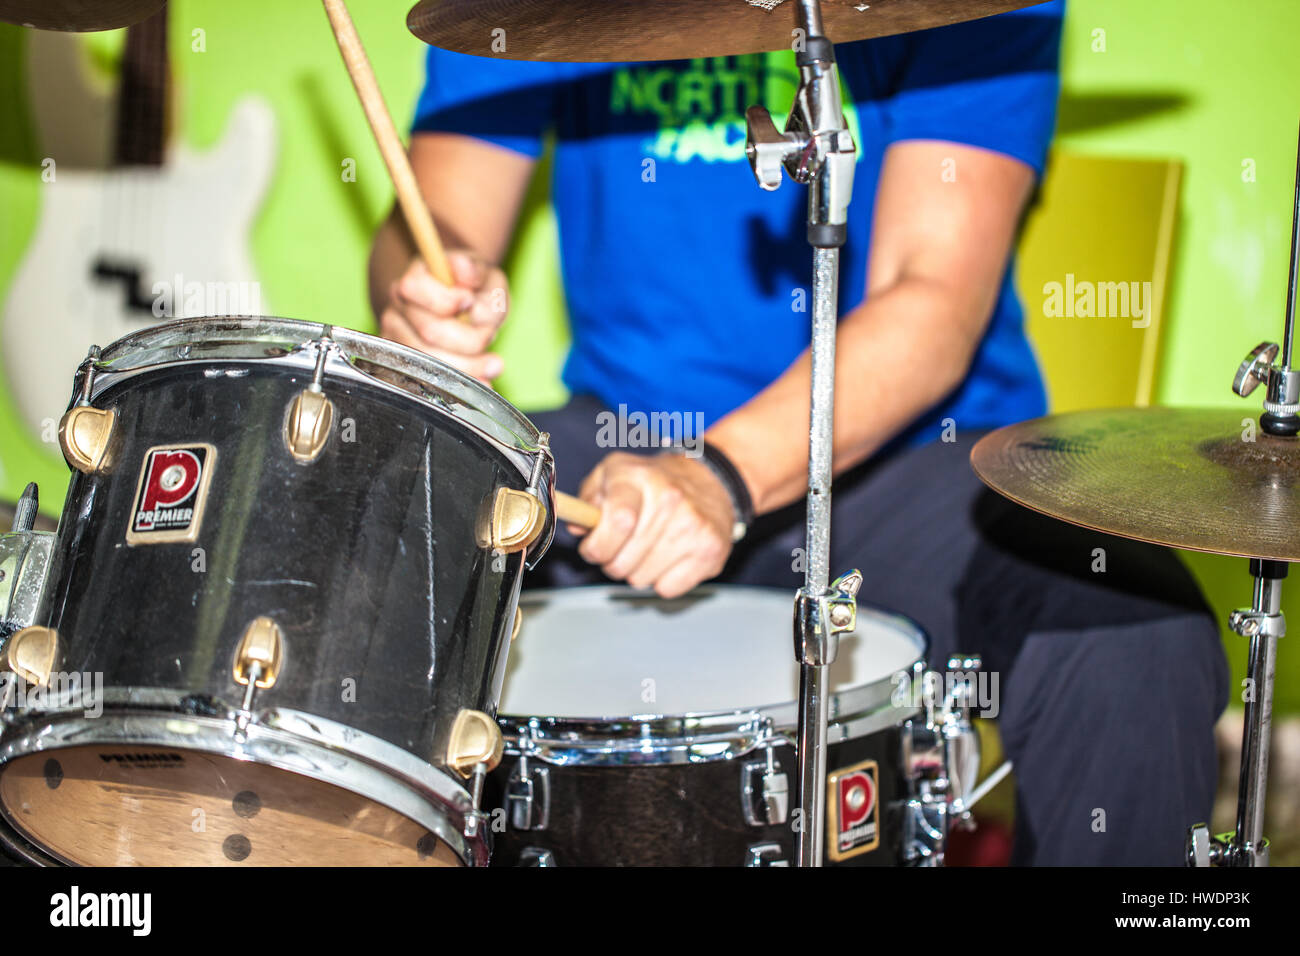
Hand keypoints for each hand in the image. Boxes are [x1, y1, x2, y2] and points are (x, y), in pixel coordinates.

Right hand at [378, 251, 507, 382]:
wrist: (463, 303)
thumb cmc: (474, 287)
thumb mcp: (485, 273)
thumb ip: (479, 276)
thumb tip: (470, 289)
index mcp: (414, 278)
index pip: (414, 289)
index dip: (446, 299)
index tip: (470, 300)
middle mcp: (398, 307)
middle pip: (428, 330)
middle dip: (467, 340)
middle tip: (490, 336)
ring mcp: (398, 336)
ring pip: (428, 359)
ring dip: (467, 365)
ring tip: (494, 365)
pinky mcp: (405, 362)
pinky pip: (427, 379)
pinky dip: (458, 385)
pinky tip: (480, 381)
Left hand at [573, 452, 735, 597]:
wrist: (710, 482)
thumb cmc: (654, 482)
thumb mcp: (611, 475)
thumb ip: (585, 500)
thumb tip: (578, 527)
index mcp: (637, 478)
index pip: (617, 522)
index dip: (598, 546)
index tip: (594, 548)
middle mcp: (669, 499)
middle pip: (622, 561)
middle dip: (612, 562)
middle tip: (621, 548)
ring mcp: (693, 527)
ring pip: (641, 580)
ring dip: (636, 571)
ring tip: (647, 548)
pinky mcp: (710, 551)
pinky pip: (667, 589)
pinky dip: (662, 580)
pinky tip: (668, 557)